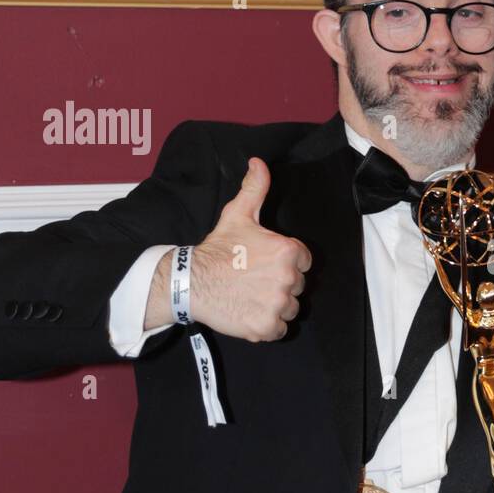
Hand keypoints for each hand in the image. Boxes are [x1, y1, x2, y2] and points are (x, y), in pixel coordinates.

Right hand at [189, 157, 312, 342]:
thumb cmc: (216, 250)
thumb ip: (255, 189)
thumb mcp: (238, 215)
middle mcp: (288, 279)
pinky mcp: (267, 327)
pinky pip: (280, 329)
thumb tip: (259, 163)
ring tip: (251, 295)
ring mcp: (277, 305)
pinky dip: (268, 325)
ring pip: (291, 308)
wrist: (190, 282)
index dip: (285, 262)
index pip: (303, 261)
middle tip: (254, 279)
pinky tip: (250, 311)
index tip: (264, 263)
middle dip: (280, 283)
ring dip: (276, 305)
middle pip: (298, 285)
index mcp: (288, 251)